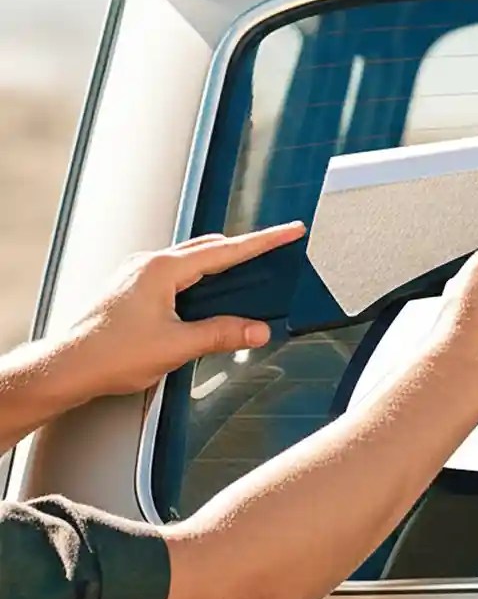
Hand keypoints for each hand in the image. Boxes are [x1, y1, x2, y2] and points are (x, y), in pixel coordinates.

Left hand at [55, 223, 306, 397]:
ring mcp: (138, 275)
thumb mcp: (177, 346)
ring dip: (221, 266)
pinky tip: (207, 298)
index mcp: (163, 269)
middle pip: (210, 249)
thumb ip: (222, 334)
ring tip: (247, 277)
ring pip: (191, 261)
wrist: (67, 367)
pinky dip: (200, 279)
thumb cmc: (107, 353)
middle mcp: (149, 264)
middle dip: (245, 250)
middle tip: (275, 252)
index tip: (288, 232)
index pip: (227, 250)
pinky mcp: (132, 289)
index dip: (264, 241)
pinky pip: (176, 273)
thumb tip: (255, 330)